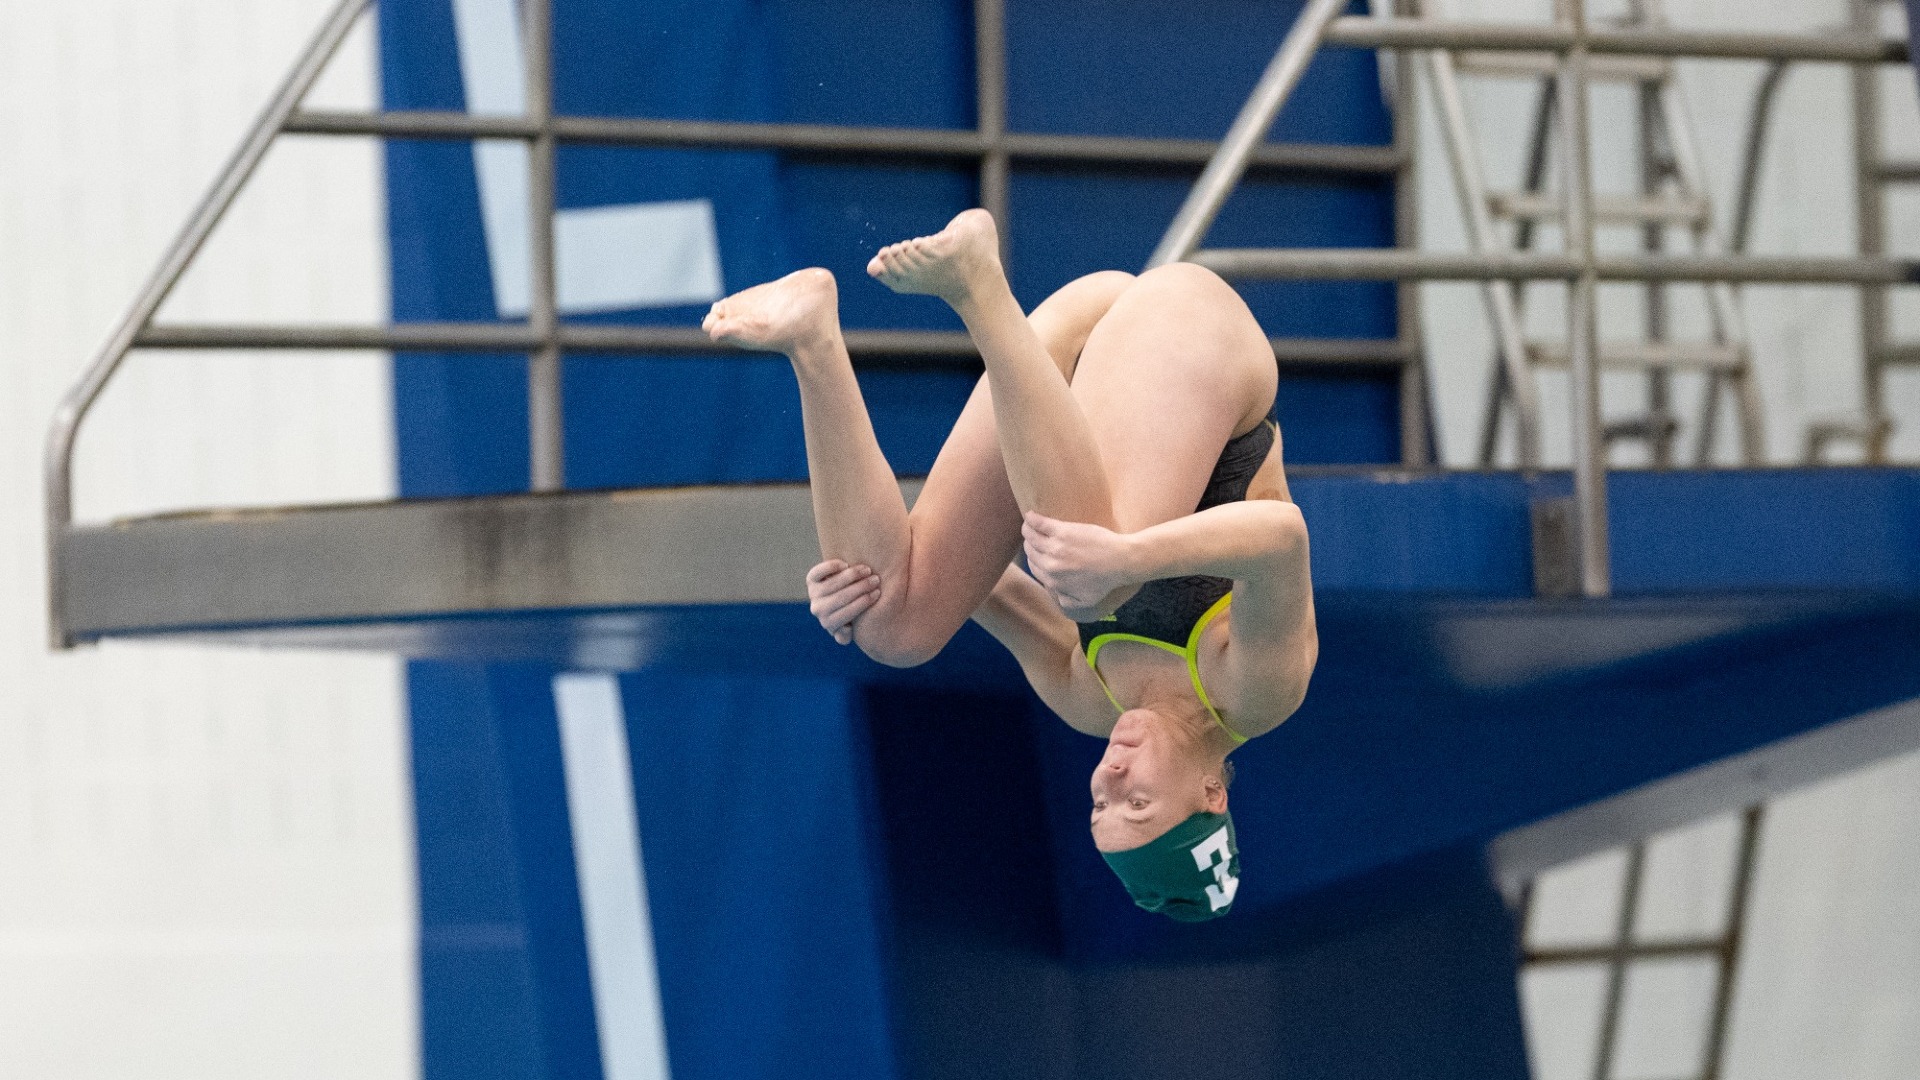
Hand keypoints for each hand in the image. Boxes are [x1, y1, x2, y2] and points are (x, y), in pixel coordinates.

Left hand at [806, 560, 880, 644]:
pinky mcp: (810, 580)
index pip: (848, 612)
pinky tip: (845, 564)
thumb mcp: (849, 629)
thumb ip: (847, 635)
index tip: (877, 593)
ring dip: (852, 575)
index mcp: (829, 623)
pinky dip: (831, 567)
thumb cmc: (847, 614)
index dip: (864, 602)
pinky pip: (818, 572)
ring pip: (833, 584)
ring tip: (867, 570)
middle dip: (861, 587)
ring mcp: (813, 594)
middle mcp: (818, 609)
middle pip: (841, 597)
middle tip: (876, 580)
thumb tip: (846, 633)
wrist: (833, 600)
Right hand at [1021, 512, 1136, 618]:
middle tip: (1035, 538)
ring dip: (1027, 530)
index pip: (1034, 567)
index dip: (1035, 559)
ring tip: (1030, 525)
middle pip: (1030, 552)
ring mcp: (1055, 548)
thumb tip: (1054, 593)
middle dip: (1030, 545)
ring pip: (1030, 536)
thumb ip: (1066, 600)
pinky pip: (1039, 524)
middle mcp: (1050, 565)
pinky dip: (1031, 519)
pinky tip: (1030, 515)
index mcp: (1052, 581)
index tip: (1038, 552)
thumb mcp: (1085, 600)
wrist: (1121, 561)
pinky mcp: (1062, 532)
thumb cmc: (1105, 580)